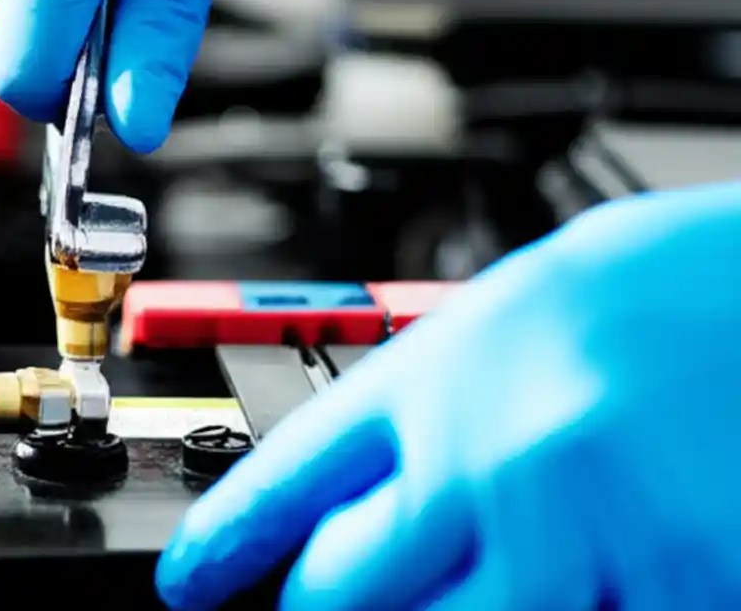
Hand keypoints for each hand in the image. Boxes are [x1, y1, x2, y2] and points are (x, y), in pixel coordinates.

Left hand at [157, 181, 740, 609]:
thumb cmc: (676, 288)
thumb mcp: (521, 317)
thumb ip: (440, 409)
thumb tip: (384, 491)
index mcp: (441, 373)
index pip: (286, 484)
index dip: (223, 548)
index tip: (189, 586)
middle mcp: (489, 461)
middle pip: (339, 593)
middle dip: (329, 602)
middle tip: (345, 586)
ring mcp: (577, 542)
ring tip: (510, 553)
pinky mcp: (673, 590)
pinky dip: (568, 608)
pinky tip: (591, 564)